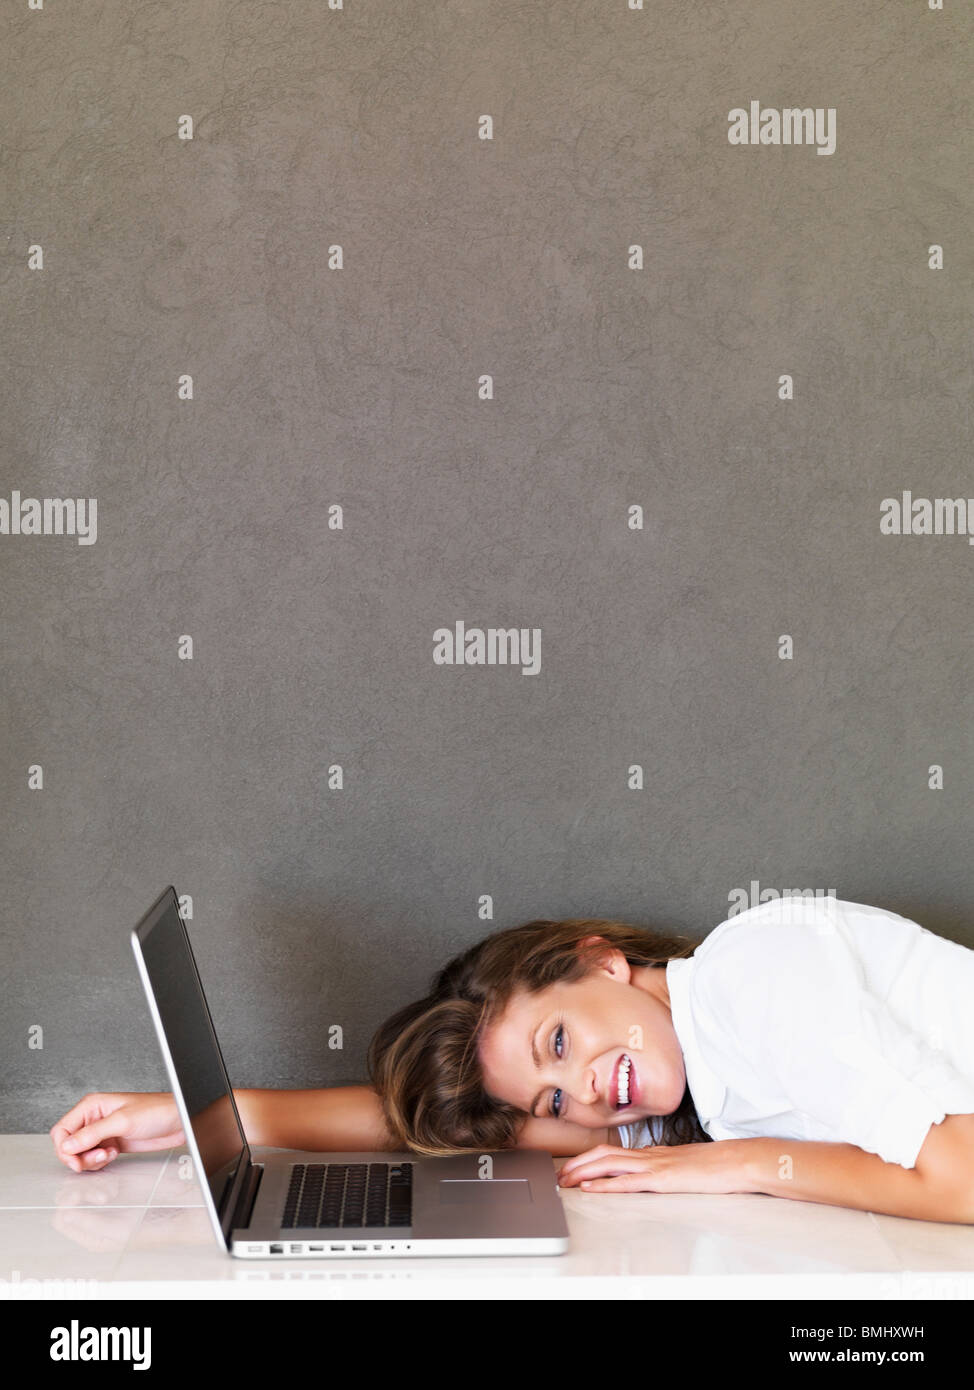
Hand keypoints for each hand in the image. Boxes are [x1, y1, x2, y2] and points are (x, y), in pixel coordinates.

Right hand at [50, 1092, 184, 1172]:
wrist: (178, 1121)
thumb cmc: (157, 1111)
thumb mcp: (123, 1121)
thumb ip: (93, 1134)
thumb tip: (68, 1145)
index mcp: (92, 1106)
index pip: (62, 1129)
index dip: (64, 1148)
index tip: (75, 1160)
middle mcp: (95, 1118)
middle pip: (69, 1145)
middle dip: (79, 1156)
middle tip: (97, 1159)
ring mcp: (103, 1132)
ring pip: (81, 1154)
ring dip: (91, 1160)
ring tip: (108, 1155)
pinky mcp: (112, 1144)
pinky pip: (94, 1158)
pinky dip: (100, 1162)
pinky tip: (114, 1155)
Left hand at [556, 1140, 747, 1194]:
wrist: (735, 1161)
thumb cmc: (714, 1165)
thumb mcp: (683, 1164)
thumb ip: (665, 1168)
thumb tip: (650, 1174)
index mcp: (653, 1153)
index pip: (613, 1151)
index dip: (588, 1158)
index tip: (571, 1167)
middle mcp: (649, 1156)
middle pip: (603, 1154)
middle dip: (578, 1164)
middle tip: (559, 1175)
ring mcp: (655, 1165)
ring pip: (609, 1164)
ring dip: (584, 1172)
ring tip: (566, 1181)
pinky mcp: (662, 1179)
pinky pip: (628, 1181)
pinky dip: (605, 1184)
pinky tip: (591, 1188)